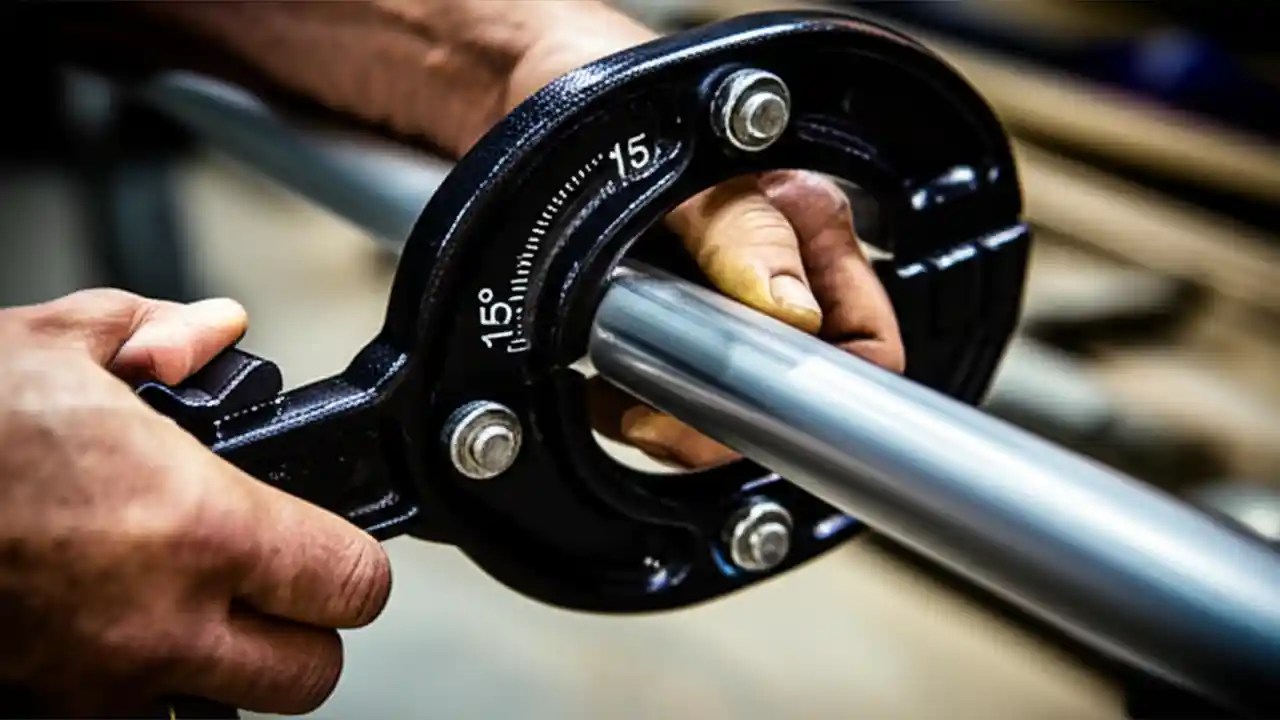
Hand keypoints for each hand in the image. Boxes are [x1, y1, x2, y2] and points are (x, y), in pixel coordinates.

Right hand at [0, 290, 390, 715]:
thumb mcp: (49, 347)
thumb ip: (156, 335)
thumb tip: (214, 332)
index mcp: (199, 525)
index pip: (353, 583)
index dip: (356, 564)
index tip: (338, 547)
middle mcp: (161, 623)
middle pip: (311, 676)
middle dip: (307, 633)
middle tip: (277, 589)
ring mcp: (100, 683)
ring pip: (223, 712)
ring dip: (224, 670)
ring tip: (189, 610)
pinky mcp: (41, 709)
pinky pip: (130, 718)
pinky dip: (138, 689)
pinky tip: (112, 632)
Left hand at [513, 20, 905, 468]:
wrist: (519, 108)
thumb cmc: (609, 113)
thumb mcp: (682, 164)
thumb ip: (744, 231)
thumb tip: (795, 312)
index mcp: (806, 229)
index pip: (866, 341)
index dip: (830, 389)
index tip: (760, 410)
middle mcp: (770, 277)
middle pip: (790, 393)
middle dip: (730, 420)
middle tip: (664, 413)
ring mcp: (713, 310)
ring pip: (725, 410)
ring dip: (673, 421)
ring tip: (622, 388)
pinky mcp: (656, 336)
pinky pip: (660, 406)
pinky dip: (627, 411)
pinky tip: (600, 385)